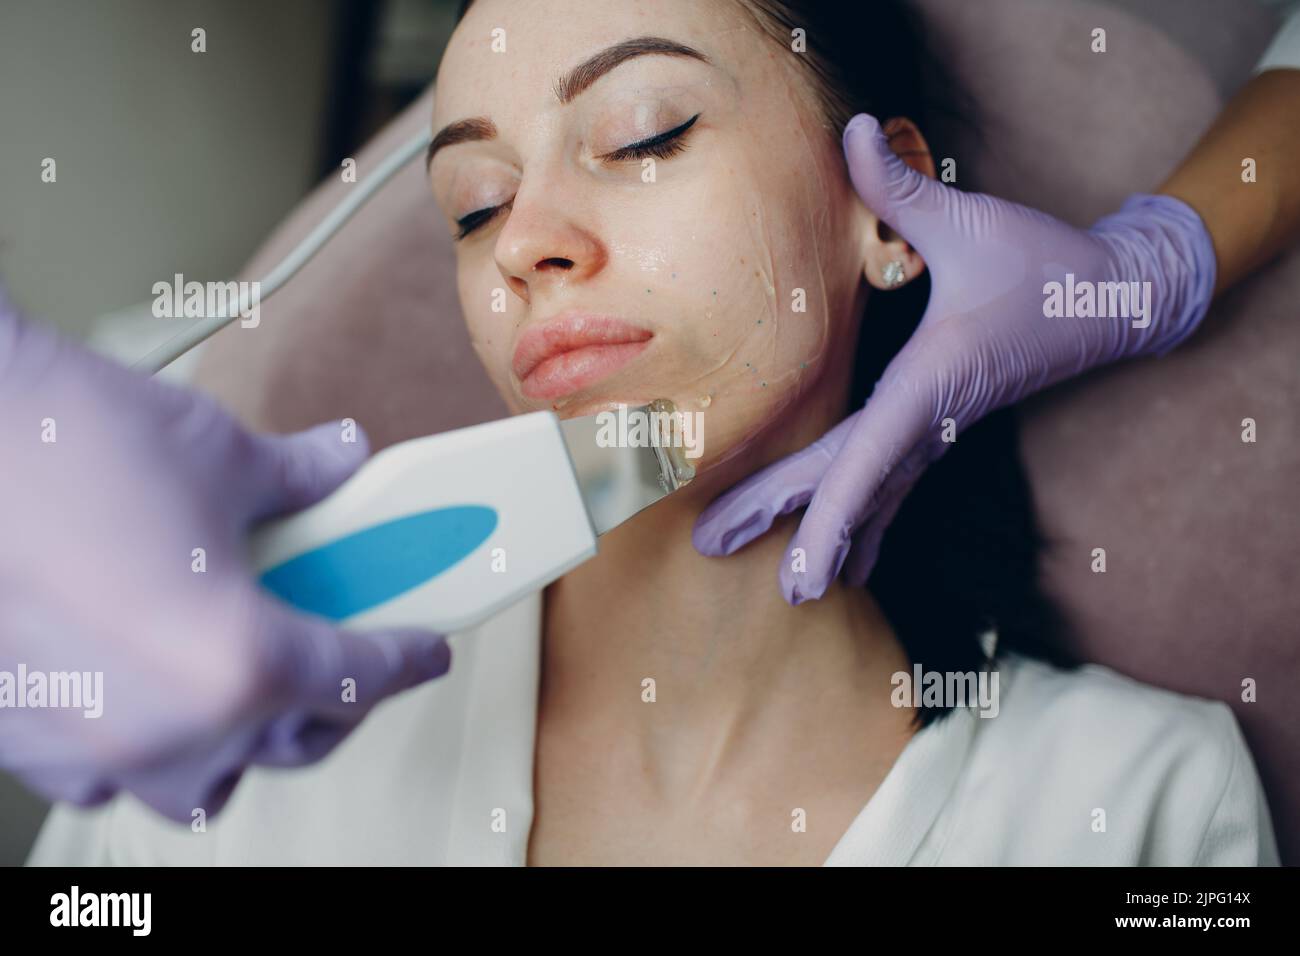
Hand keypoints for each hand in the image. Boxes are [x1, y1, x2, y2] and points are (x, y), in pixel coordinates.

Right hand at [0, 289, 450, 821]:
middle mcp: (166, 726)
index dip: (405, 659)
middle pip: (287, 747)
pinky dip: (146, 743)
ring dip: (237, 743)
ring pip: (197, 782)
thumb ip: (303, 476)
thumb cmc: (69, 441)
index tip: (423, 651)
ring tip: (247, 683)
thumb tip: (344, 459)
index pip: (356, 676)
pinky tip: (150, 688)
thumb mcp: (221, 454)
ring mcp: (89, 744)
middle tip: (343, 659)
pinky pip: (106, 775)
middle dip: (330, 708)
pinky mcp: (19, 735)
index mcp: (237, 661)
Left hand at [693, 113, 1215, 603]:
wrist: (1110, 300)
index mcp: (929, 382)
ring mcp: (935, 432)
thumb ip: (901, 186)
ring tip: (782, 588)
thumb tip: (852, 129)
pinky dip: (863, 525)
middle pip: (845, 485)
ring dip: (820, 537)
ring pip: (866, 494)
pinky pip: (890, 488)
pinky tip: (851, 566)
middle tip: (711, 550)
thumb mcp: (971, 220)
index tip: (798, 576)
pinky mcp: (939, 428)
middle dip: (783, 525)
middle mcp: (927, 420)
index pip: (867, 462)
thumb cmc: (1042, 263)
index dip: (827, 519)